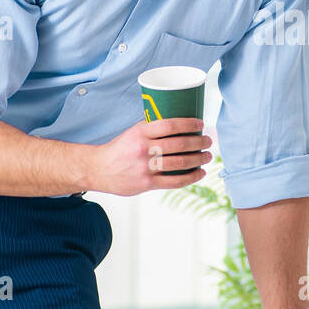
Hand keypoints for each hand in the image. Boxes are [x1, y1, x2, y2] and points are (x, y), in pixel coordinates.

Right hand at [85, 117, 213, 196]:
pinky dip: (190, 177)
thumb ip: (153, 128)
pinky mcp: (146, 183)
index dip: (189, 124)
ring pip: (179, 164)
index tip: (201, 124)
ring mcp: (145, 168)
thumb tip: (180, 124)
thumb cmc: (120, 148)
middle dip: (199, 143)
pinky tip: (199, 173)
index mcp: (141, 133)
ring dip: (198, 160)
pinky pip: (173, 181)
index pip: (170, 125)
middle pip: (179, 145)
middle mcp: (143, 149)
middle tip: (209, 141)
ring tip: (207, 156)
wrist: (99, 169)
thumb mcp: (133, 132)